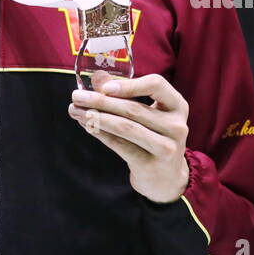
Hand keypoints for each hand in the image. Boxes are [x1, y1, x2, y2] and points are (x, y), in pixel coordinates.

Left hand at [67, 70, 189, 204]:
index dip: (128, 84)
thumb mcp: (149, 113)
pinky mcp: (151, 165)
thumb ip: (125, 93)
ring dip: (97, 118)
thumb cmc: (156, 137)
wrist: (167, 177)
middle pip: (134, 109)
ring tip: (76, 111)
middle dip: (101, 101)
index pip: (156, 84)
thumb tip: (98, 77)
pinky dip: (101, 134)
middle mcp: (176, 125)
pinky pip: (121, 146)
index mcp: (177, 105)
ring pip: (126, 128)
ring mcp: (166, 147)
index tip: (104, 87)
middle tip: (77, 96)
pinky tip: (87, 127)